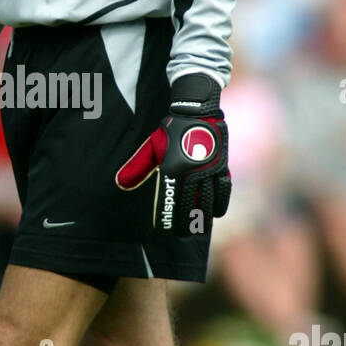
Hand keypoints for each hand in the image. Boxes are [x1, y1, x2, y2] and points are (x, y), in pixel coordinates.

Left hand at [115, 73, 230, 237]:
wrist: (197, 110)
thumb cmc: (171, 129)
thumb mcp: (151, 146)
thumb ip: (137, 167)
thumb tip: (121, 183)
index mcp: (172, 169)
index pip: (169, 203)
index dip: (167, 220)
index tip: (164, 231)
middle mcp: (192, 173)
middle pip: (189, 208)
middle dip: (184, 224)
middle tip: (181, 234)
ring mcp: (209, 170)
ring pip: (208, 203)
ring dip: (202, 219)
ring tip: (197, 229)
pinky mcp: (222, 166)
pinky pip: (224, 190)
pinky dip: (220, 204)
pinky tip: (215, 215)